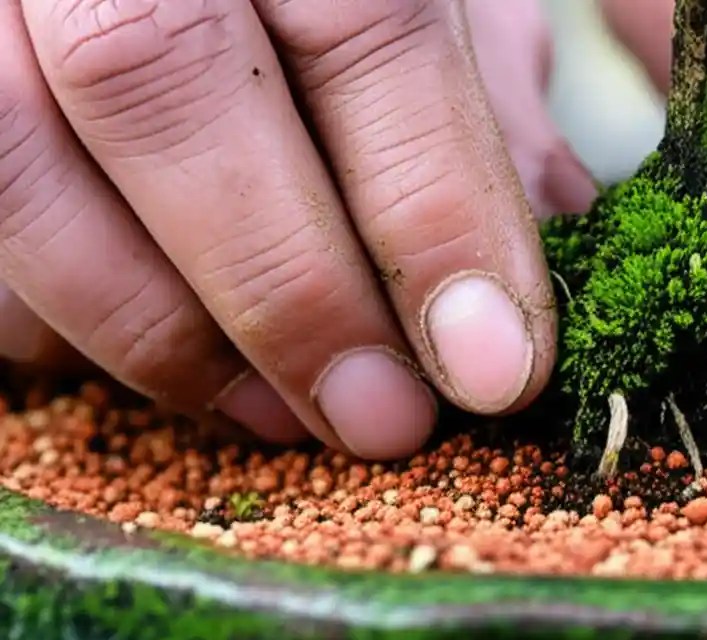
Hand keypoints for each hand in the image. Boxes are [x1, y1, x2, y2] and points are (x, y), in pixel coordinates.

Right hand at [0, 0, 597, 458]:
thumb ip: (476, 104)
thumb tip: (540, 264)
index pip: (364, 27)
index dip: (432, 211)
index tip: (494, 366)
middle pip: (159, 80)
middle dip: (288, 288)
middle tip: (385, 420)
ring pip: (16, 159)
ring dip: (160, 329)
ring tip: (276, 414)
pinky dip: (54, 322)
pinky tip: (155, 356)